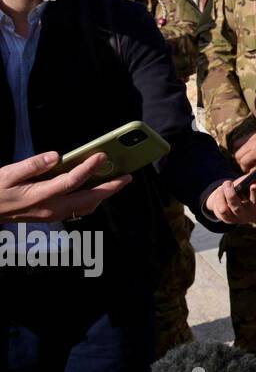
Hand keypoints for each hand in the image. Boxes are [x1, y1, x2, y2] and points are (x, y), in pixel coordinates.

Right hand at [0, 151, 130, 222]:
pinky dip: (91, 201)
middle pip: (88, 199)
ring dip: (103, 196)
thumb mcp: (8, 173)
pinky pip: (78, 211)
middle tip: (128, 176)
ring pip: (86, 208)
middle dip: (111, 188)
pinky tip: (96, 190)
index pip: (71, 181)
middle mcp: (50, 208)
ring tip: (117, 182)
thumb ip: (32, 165)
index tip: (102, 155)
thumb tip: (56, 156)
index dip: (89, 167)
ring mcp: (52, 214)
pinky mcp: (51, 216)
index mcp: (40, 195)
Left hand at [205, 172, 255, 224]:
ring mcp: (243, 218)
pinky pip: (223, 209)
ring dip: (230, 193)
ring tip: (227, 182)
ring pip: (236, 206)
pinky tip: (221, 190)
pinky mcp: (230, 220)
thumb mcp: (253, 185)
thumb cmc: (245, 191)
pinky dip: (220, 197)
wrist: (230, 206)